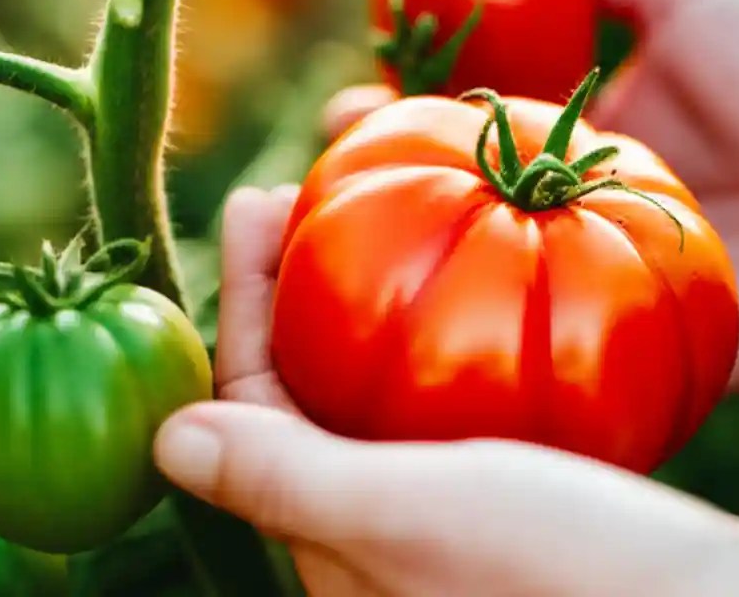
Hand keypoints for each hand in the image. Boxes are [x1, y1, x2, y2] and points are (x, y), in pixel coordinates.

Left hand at [153, 187, 738, 596]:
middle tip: (314, 182)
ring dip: (388, 294)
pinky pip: (479, 391)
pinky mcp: (537, 492)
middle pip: (322, 386)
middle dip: (308, 283)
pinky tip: (506, 263)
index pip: (257, 408)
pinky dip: (474, 322)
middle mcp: (393, 536)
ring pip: (401, 383)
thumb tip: (169, 438)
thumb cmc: (569, 576)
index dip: (245, 299)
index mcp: (342, 551)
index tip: (259, 195)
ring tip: (396, 202)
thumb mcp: (410, 514)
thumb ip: (286, 477)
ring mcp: (467, 513)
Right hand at [324, 0, 738, 390]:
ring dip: (410, 308)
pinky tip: (427, 387)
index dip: (391, 123)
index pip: (454, 131)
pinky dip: (493, 391)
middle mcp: (568, 218)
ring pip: (484, 310)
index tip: (346, 111)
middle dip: (375, 216)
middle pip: (452, 223)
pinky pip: (559, 385)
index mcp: (569, 137)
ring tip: (348, 288)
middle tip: (322, 203)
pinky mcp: (643, 364)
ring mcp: (599, 297)